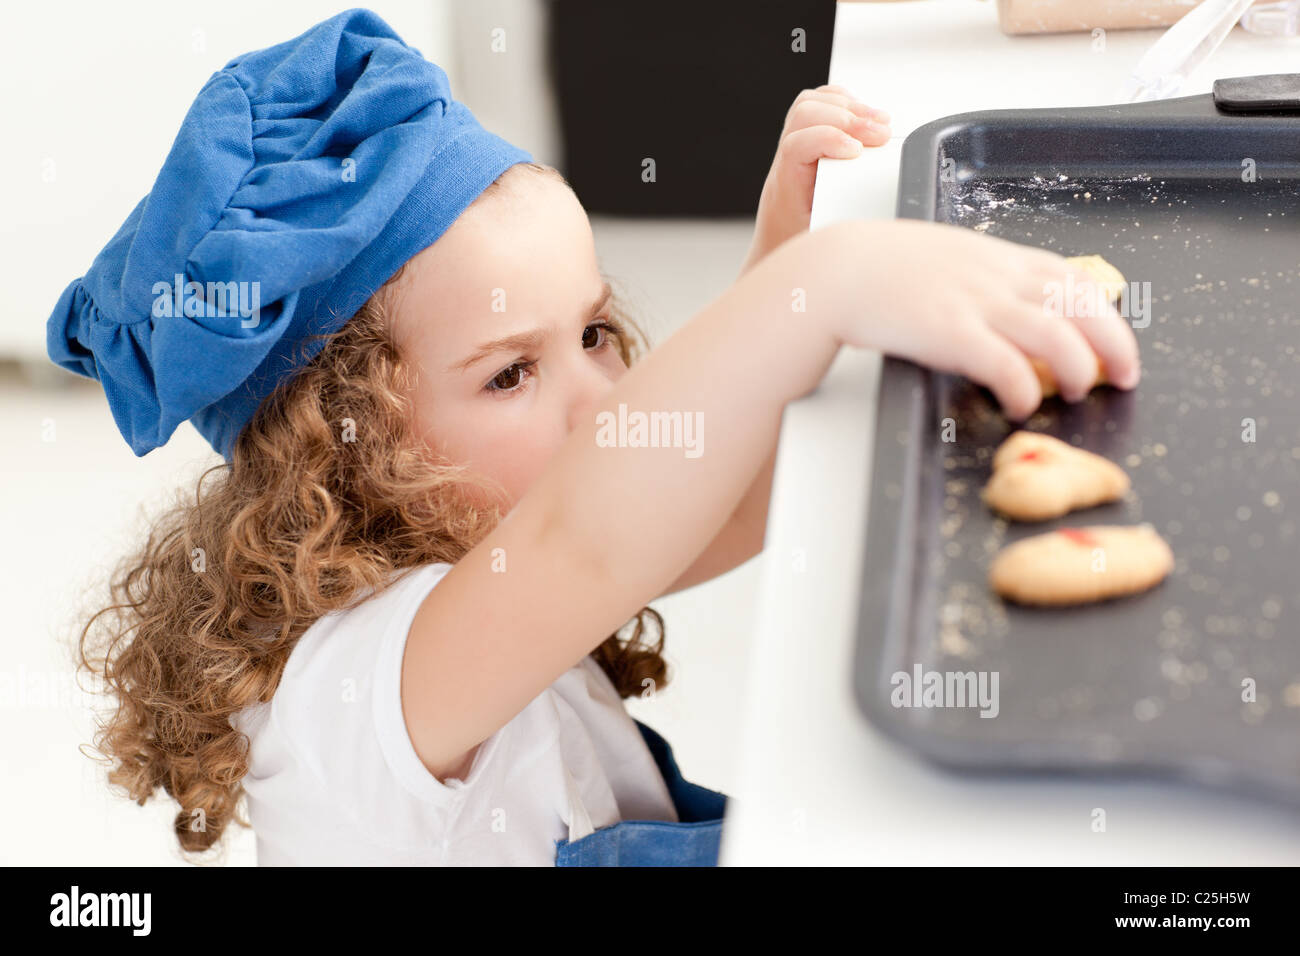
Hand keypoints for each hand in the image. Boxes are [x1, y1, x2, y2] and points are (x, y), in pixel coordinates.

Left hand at [740, 84, 890, 275]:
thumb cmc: (800, 244)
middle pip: (805, 115)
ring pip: (809, 104)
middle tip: (881, 132)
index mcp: (786, 185)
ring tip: (877, 121)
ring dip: (847, 106)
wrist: (778, 245)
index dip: (828, 139)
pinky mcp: (804, 139)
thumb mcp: (823, 240)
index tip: (857, 150)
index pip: (796, 146)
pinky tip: (862, 114)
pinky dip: (841, 100)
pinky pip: (816, 104)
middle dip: (847, 117)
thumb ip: (843, 221)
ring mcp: (792, 146)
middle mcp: (785, 160)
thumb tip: (874, 208)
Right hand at [824, 219, 1141, 419]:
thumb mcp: (943, 257)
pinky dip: (1023, 388)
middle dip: (1113, 342)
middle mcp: (996, 277)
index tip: (1117, 340)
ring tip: (1077, 391)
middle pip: (1079, 306)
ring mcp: (975, 304)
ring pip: (1055, 336)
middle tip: (1123, 375)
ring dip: (1077, 368)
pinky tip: (1021, 405)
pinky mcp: (950, 333)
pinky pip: (1005, 365)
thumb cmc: (880, 269)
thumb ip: (980, 276)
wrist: (835, 271)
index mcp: (996, 258)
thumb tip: (1009, 303)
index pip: (1071, 278)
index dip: (1105, 311)